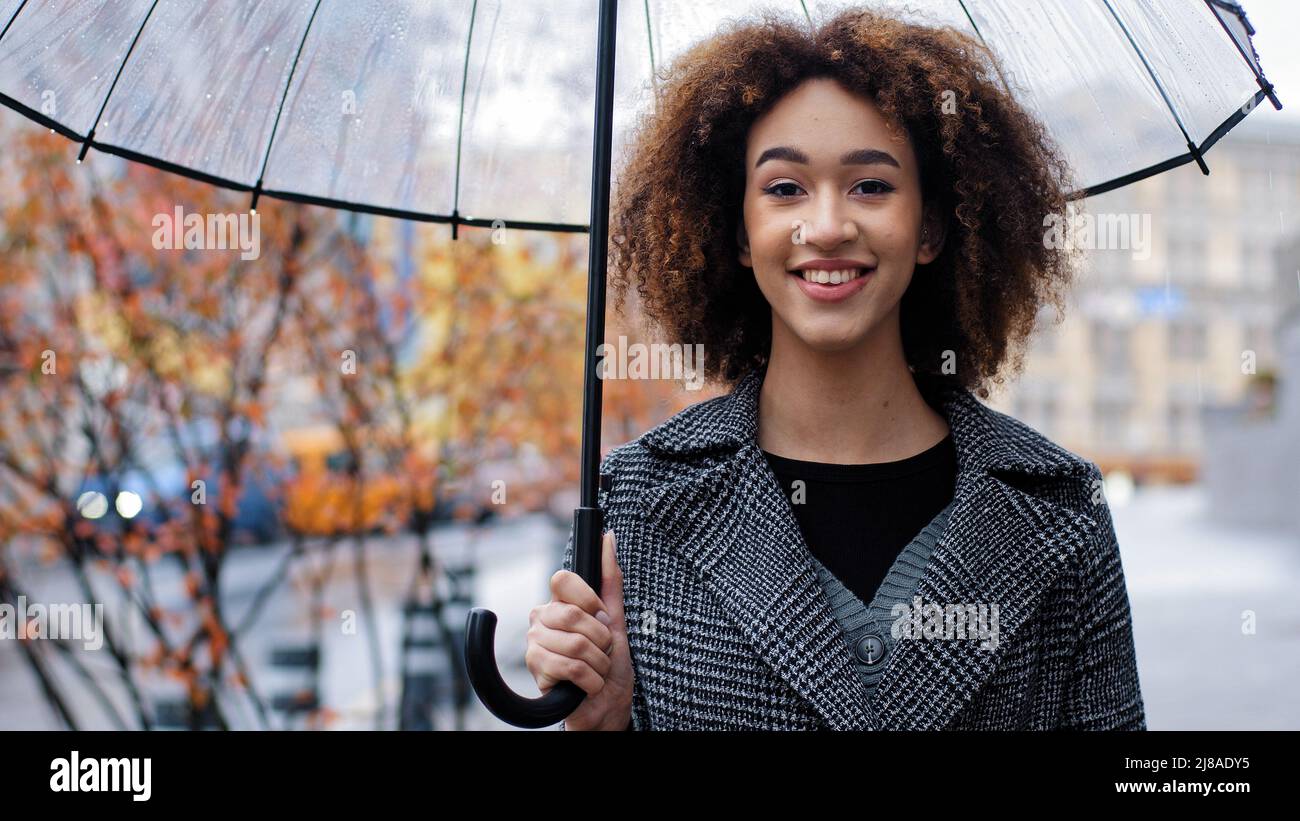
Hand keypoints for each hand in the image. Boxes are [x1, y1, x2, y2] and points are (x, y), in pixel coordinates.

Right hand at [526, 531, 633, 729]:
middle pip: (572, 614)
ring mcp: (535, 645)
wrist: (607, 707)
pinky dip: (592, 680)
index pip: (563, 579)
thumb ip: (611, 580)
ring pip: (575, 643)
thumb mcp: (616, 620)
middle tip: (603, 651)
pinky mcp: (536, 670)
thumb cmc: (610, 665)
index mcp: (559, 604)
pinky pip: (571, 666)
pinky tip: (588, 685)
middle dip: (601, 638)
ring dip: (600, 663)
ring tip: (597, 670)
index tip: (603, 619)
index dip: (589, 600)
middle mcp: (541, 620)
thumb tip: (608, 538)